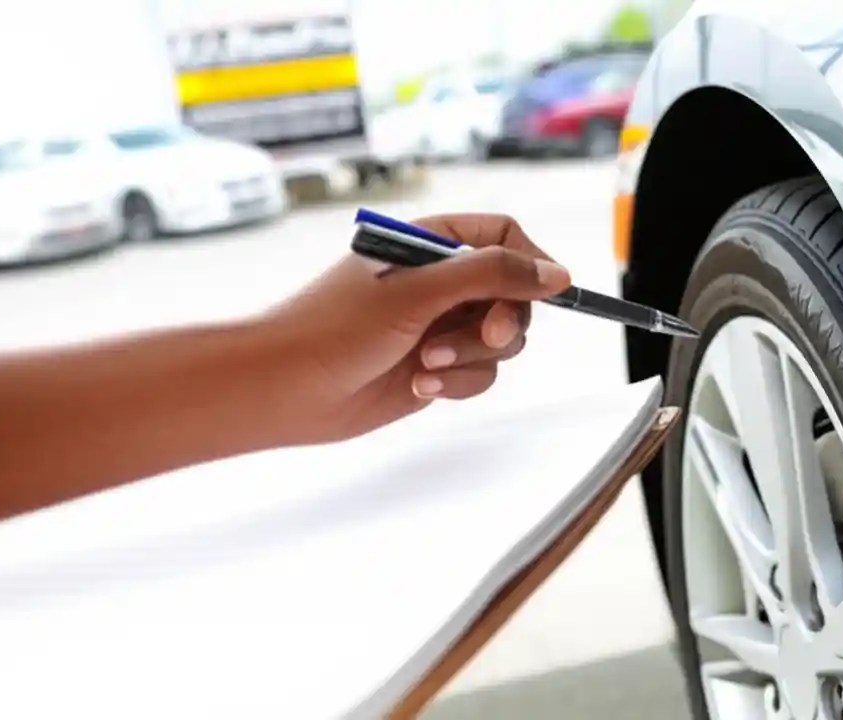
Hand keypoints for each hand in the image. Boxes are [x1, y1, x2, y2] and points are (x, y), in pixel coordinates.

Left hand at [260, 213, 571, 442]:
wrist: (285, 389)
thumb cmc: (334, 326)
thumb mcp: (419, 290)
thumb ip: (492, 275)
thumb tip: (557, 274)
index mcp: (430, 243)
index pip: (503, 235)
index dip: (530, 261)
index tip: (546, 290)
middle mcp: (439, 281)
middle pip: (512, 292)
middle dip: (502, 320)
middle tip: (488, 334)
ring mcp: (438, 325)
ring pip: (500, 341)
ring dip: (472, 356)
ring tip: (427, 361)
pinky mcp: (434, 366)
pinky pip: (479, 374)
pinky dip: (457, 381)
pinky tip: (419, 384)